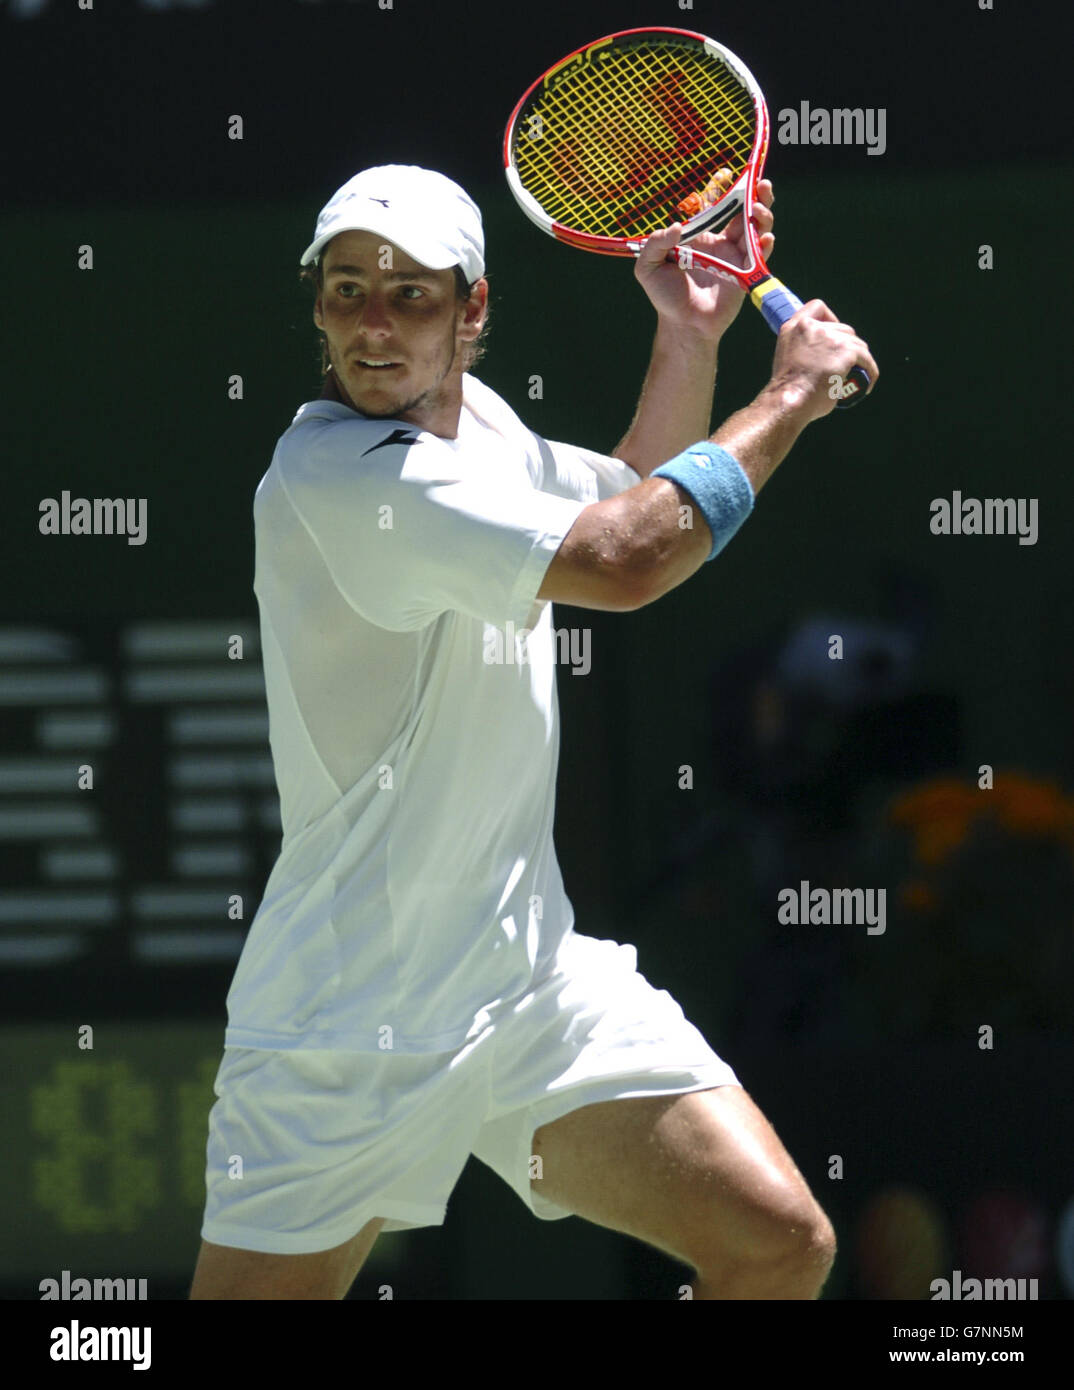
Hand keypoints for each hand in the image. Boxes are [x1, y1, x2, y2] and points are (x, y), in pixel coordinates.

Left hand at [633, 178, 774, 342]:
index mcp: (700, 236)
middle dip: (756, 194)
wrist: (684, 325)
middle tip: (761, 185)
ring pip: (756, 228)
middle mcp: (721, 243)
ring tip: (759, 210)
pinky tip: (764, 238)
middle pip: (744, 212)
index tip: (728, 174)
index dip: (724, 189)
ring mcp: (736, 257)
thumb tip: (676, 226)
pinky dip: (766, 243)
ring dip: (763, 214)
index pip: (716, 206)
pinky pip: (762, 254)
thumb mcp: (648, 268)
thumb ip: (655, 244)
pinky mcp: (747, 273)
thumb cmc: (665, 297)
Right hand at [766, 300, 878, 422]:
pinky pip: (866, 359)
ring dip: (859, 360)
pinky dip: (869, 371)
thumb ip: (801, 350)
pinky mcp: (847, 350)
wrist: (790, 402)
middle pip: (843, 329)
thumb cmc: (788, 392)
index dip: (830, 318)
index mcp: (794, 328)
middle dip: (847, 346)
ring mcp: (831, 337)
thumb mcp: (787, 361)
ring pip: (857, 344)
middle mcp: (812, 327)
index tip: (833, 333)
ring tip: (857, 377)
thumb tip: (819, 359)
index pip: (817, 307)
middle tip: (845, 365)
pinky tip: (867, 384)